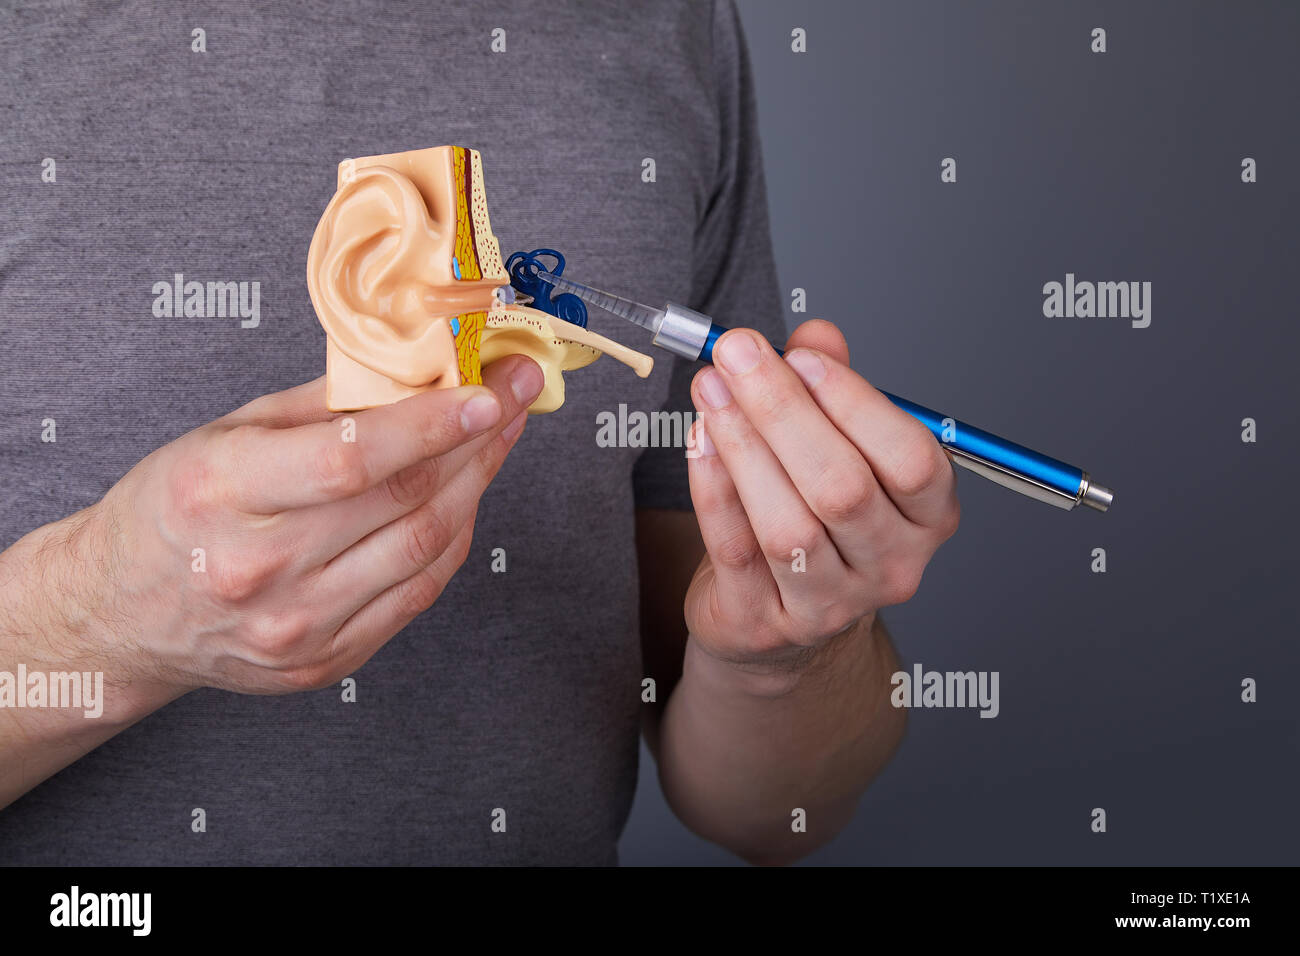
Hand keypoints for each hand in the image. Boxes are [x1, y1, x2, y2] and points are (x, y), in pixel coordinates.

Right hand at [61, 355, 543, 694]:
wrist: (124, 612)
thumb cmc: (176, 508)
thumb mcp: (227, 432)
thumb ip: (325, 403)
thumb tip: (421, 368)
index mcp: (222, 494)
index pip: (350, 459)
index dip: (433, 425)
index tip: (489, 391)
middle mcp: (259, 570)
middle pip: (403, 502)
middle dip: (477, 441)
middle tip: (514, 396)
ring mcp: (296, 626)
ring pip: (424, 548)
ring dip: (477, 485)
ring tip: (499, 438)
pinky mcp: (325, 662)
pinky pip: (417, 594)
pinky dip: (453, 539)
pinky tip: (466, 496)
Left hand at [684, 320, 959, 688]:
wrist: (777, 611)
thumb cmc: (812, 513)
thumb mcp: (835, 445)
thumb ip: (830, 387)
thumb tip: (817, 335)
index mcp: (928, 515)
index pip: (911, 459)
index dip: (855, 402)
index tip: (800, 355)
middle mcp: (892, 564)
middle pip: (843, 489)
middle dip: (782, 411)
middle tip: (737, 356)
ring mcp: (831, 604)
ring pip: (788, 526)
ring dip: (743, 447)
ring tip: (711, 391)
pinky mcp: (767, 623)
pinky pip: (737, 550)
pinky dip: (714, 489)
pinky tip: (699, 440)